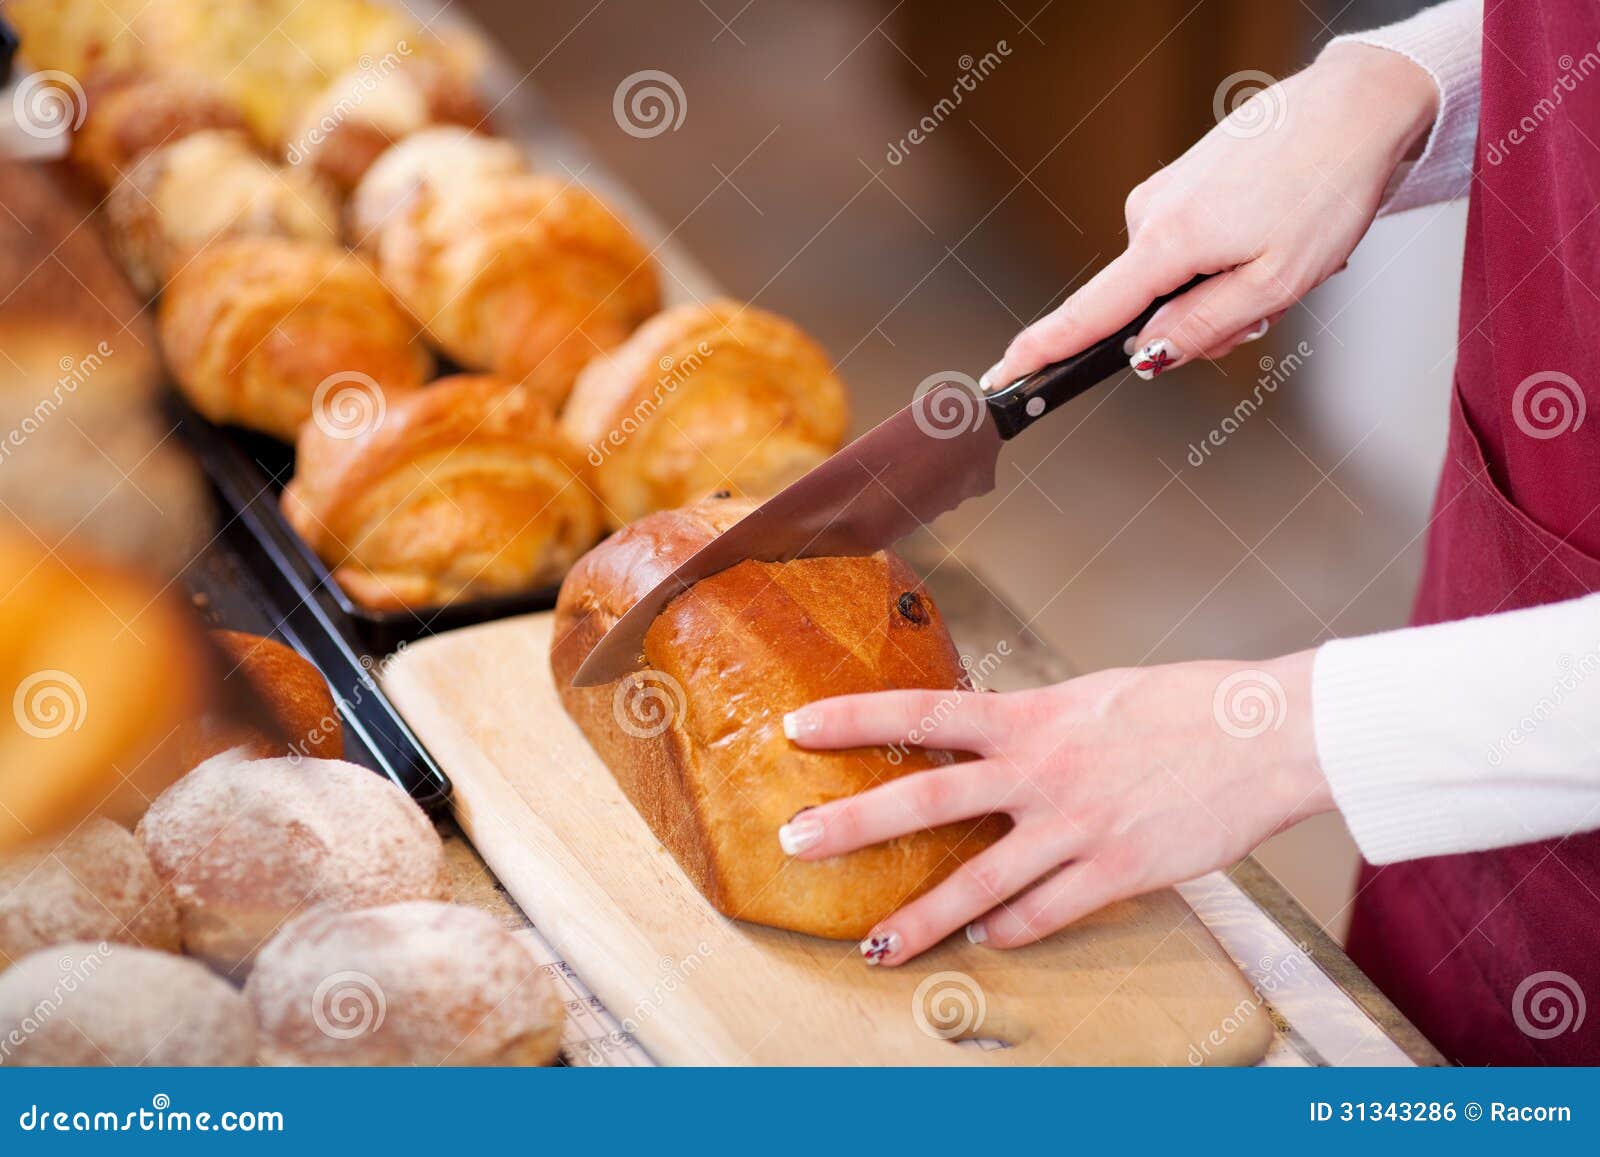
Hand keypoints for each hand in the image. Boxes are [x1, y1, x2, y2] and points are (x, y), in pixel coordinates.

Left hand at [778, 651, 1330, 964]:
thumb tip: (992, 736)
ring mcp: (1077, 824)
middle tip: (795, 842)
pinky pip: (1044, 914)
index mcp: (1032, 714)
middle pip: (926, 799)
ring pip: (978, 883)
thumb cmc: (1185, 706)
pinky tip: (985, 942)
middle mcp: (1042, 770)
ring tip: (873, 946)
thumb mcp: (1092, 695)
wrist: (1268, 734)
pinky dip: (1009, 932)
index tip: (797, 726)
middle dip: (852, 823)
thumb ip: (1035, 721)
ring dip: (919, 918)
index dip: (854, 718)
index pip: (922, 711)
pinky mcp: (1118, 870)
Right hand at [980, 43, 1439, 388]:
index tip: (1000, 377)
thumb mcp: (1274, 282)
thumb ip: (1202, 327)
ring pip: (1176, 282)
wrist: (1357, 107)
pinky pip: (1190, 249)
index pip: (1088, 313)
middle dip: (1203, 323)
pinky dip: (1228, 257)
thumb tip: (1143, 356)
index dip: (1043, 351)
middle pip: (1148, 309)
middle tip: (1268, 303)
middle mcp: (1150, 214)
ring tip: (1282, 253)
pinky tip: (1274, 230)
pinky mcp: (1181, 183)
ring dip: (1225, 287)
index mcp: (1168, 241)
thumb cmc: (1326, 189)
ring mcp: (1162, 195)